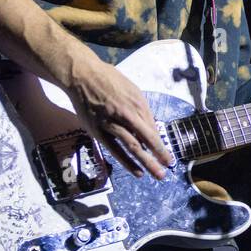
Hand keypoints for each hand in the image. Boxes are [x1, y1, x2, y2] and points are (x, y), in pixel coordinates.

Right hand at [66, 57, 175, 177]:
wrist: (82, 76)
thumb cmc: (109, 80)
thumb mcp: (131, 89)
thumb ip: (141, 109)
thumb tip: (150, 128)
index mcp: (137, 104)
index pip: (152, 129)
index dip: (161, 145)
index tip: (168, 157)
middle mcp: (127, 114)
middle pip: (146, 139)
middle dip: (159, 155)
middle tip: (168, 168)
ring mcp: (111, 123)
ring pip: (132, 146)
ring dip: (146, 162)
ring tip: (157, 174)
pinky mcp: (98, 131)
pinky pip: (114, 149)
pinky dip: (126, 162)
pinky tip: (136, 171)